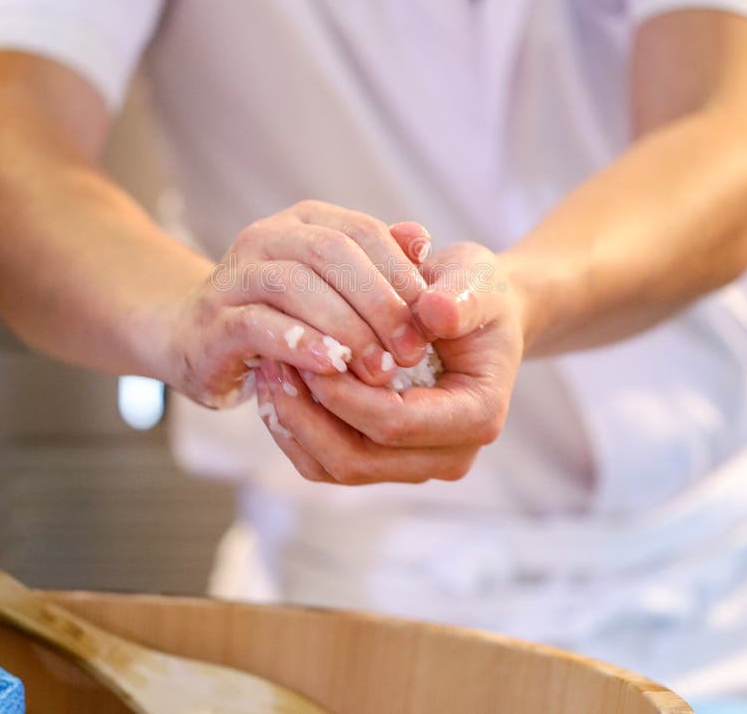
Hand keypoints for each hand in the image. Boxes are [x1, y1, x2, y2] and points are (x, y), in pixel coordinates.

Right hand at [166, 200, 430, 407]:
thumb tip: (422, 241)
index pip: (362, 231)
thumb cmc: (285, 315)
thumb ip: (378, 263)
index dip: (401, 273)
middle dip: (379, 303)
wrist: (199, 340)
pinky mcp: (213, 319)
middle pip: (332, 252)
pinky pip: (257, 323)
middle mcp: (267, 237)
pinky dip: (298, 343)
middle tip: (411, 352)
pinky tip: (331, 366)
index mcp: (306, 222)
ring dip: (345, 327)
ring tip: (379, 370)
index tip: (431, 321)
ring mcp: (235, 275)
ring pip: (295, 285)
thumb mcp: (336, 287)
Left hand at [255, 241, 524, 483]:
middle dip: (307, 413)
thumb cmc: (473, 293)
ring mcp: (414, 463)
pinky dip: (296, 426)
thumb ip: (461, 297)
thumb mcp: (475, 281)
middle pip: (358, 458)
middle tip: (271, 359)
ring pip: (335, 466)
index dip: (344, 391)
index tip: (307, 348)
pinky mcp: (385, 458)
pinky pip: (326, 460)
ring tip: (268, 367)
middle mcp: (448, 454)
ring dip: (294, 422)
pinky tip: (277, 382)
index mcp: (478, 415)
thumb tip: (434, 312)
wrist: (470, 311)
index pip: (396, 422)